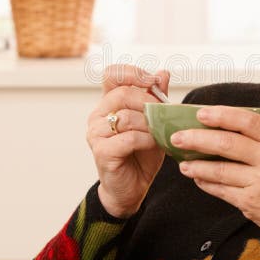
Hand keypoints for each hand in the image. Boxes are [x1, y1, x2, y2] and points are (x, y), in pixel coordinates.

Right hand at [86, 64, 169, 217]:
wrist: (133, 186)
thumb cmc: (142, 153)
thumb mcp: (154, 122)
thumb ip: (157, 98)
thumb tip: (163, 73)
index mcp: (109, 102)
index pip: (112, 74)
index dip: (133, 73)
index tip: (152, 82)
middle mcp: (98, 115)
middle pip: (123, 93)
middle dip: (149, 102)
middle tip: (162, 113)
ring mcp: (96, 133)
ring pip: (126, 116)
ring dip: (149, 124)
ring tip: (159, 133)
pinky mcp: (101, 151)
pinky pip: (128, 138)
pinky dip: (146, 140)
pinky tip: (153, 144)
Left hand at [171, 106, 259, 246]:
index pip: (249, 121)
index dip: (223, 115)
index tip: (201, 113)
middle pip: (227, 144)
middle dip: (198, 139)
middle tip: (178, 137)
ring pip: (220, 170)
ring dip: (197, 165)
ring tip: (182, 162)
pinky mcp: (251, 204)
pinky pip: (222, 191)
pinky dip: (207, 184)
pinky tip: (197, 179)